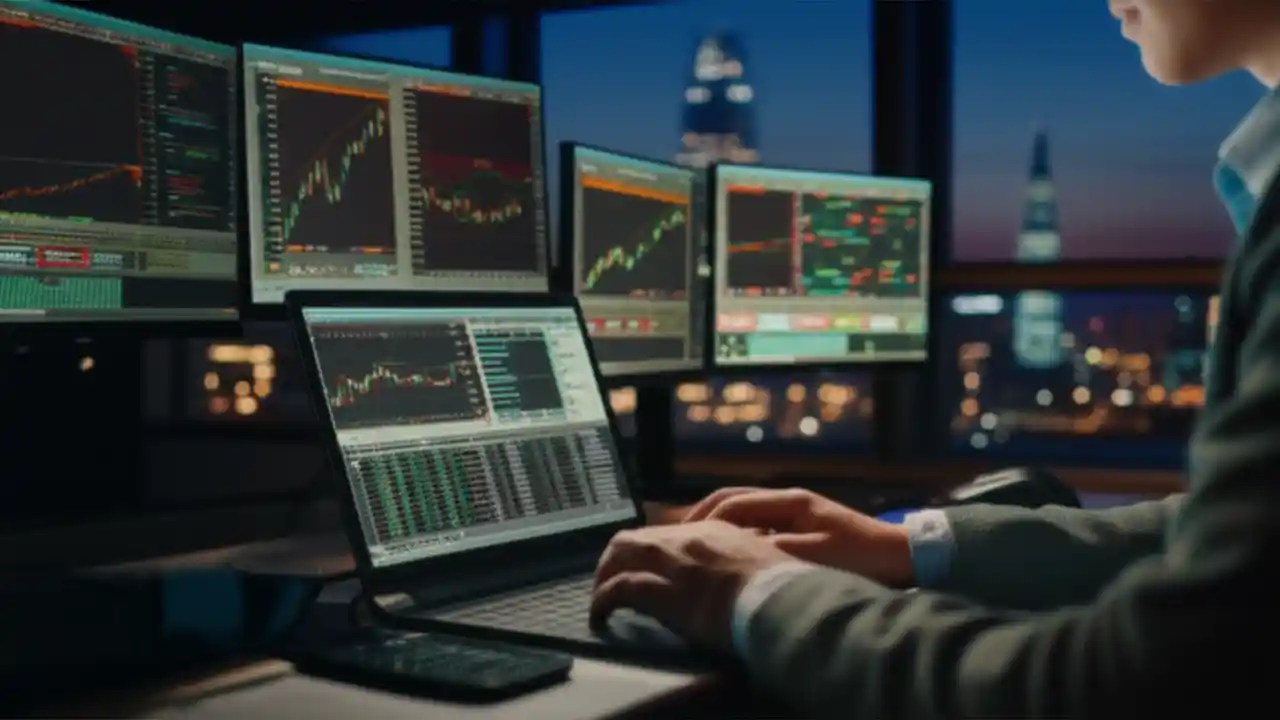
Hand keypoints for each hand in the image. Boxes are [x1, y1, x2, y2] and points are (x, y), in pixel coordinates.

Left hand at [590, 520, 793, 652]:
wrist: (780, 600)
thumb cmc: (782, 588)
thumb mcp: (764, 560)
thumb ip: (742, 560)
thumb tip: (735, 574)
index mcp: (714, 530)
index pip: (668, 533)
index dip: (650, 551)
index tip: (646, 568)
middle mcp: (687, 538)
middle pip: (635, 538)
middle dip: (617, 558)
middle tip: (611, 580)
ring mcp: (672, 562)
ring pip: (620, 554)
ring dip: (605, 575)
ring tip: (601, 598)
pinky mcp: (661, 591)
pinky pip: (618, 589)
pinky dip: (603, 601)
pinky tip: (601, 616)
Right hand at [684, 487, 914, 586]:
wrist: (902, 554)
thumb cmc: (861, 556)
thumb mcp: (816, 556)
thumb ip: (775, 550)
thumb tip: (736, 550)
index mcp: (790, 501)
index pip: (733, 504)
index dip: (705, 521)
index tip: (683, 540)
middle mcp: (789, 500)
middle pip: (733, 501)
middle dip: (703, 517)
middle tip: (678, 538)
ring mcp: (795, 511)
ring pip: (744, 512)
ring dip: (718, 525)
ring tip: (696, 545)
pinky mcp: (802, 524)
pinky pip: (759, 525)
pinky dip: (737, 534)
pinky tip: (730, 554)